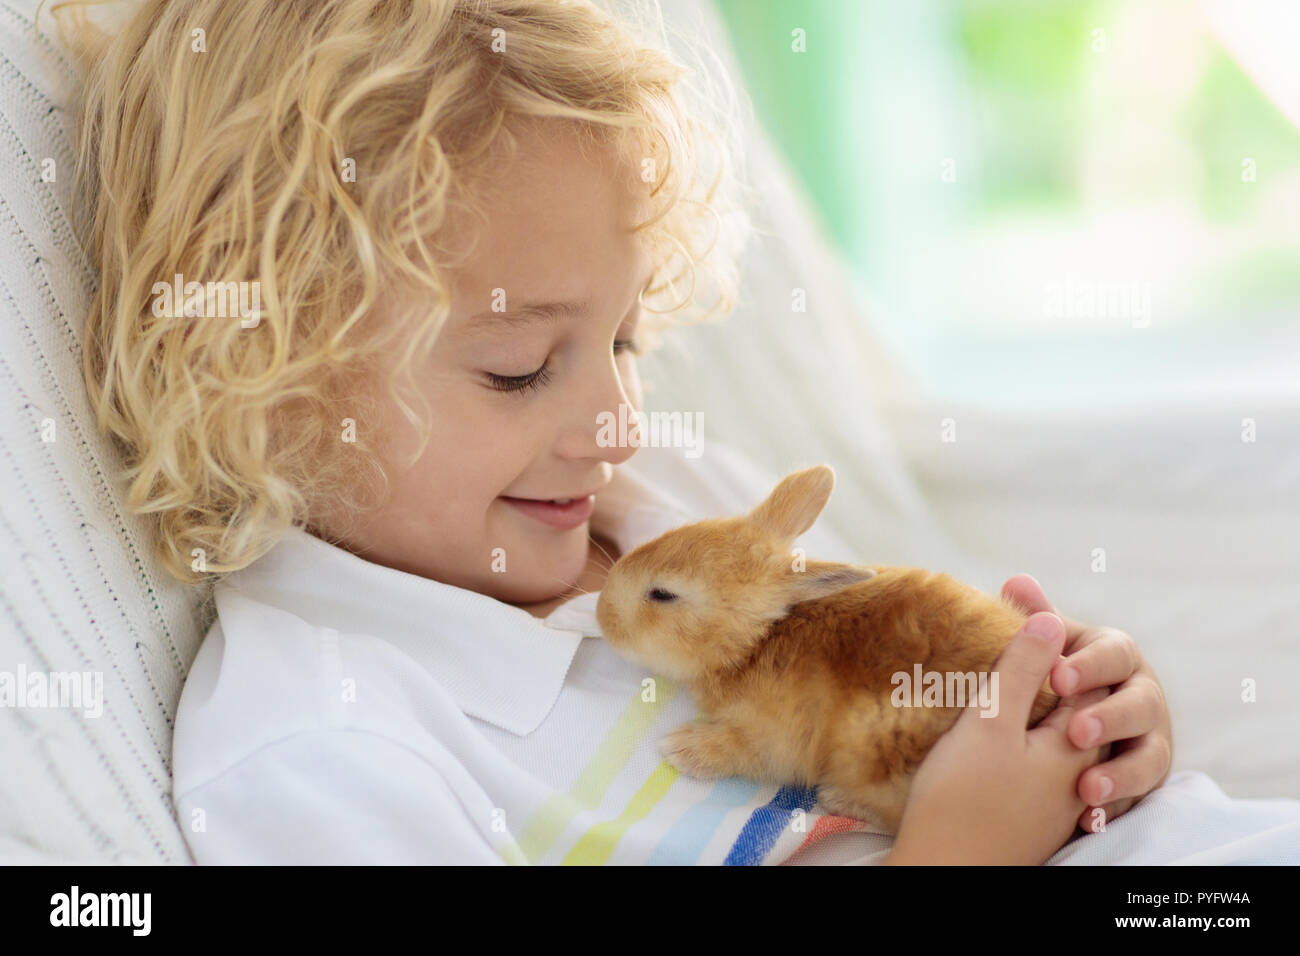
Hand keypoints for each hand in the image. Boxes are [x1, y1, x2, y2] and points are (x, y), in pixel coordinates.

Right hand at [884, 612, 1108, 864]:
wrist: (944, 872)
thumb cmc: (964, 798)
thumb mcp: (990, 723)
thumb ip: (1022, 670)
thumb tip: (1050, 619)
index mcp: (1075, 746)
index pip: (1088, 681)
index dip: (1060, 649)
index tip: (1027, 630)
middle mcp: (1077, 775)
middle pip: (1080, 711)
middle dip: (1054, 679)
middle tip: (1011, 657)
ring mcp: (1058, 802)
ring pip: (1061, 742)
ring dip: (1038, 715)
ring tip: (1000, 697)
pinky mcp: (1034, 819)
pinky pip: (1044, 769)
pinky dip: (1029, 746)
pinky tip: (1001, 744)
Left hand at [1001, 574, 1173, 831]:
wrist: (1065, 720)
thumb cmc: (1053, 672)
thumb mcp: (1045, 647)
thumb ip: (1035, 619)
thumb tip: (1016, 582)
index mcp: (1116, 655)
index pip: (1112, 653)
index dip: (1089, 665)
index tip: (1057, 677)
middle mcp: (1143, 695)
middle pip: (1139, 704)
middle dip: (1109, 718)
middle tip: (1076, 733)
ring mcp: (1150, 739)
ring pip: (1149, 756)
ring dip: (1121, 773)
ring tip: (1087, 789)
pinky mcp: (1143, 779)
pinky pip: (1138, 798)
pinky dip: (1115, 809)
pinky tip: (1089, 820)